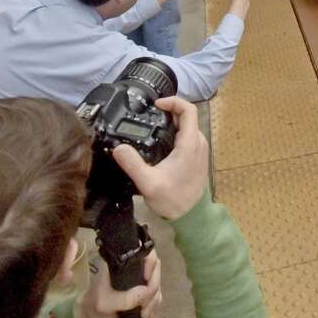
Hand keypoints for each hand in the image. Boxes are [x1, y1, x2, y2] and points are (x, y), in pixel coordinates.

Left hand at [75, 250, 161, 317]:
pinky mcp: (141, 289)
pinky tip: (147, 314)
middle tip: (145, 306)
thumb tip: (147, 291)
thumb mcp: (106, 303)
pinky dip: (154, 303)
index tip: (147, 279)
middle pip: (154, 267)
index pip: (143, 252)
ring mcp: (138, 277)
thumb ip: (125, 298)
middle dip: (153, 288)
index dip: (150, 262)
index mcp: (121, 262)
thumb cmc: (94, 304)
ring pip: (156, 281)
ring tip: (145, 313)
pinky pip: (155, 293)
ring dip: (154, 299)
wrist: (91, 315)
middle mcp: (132, 266)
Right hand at [113, 96, 208, 220]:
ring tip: (151, 125)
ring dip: (172, 121)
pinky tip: (159, 140)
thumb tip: (118, 148)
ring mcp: (199, 149)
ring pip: (187, 126)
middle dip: (169, 110)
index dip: (173, 101)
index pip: (188, 110)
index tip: (156, 104)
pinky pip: (188, 136)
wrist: (191, 217)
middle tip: (149, 115)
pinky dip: (175, 132)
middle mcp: (198, 142)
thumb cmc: (173, 199)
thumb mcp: (148, 183)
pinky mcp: (197, 157)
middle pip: (187, 116)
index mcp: (189, 143)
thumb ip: (133, 164)